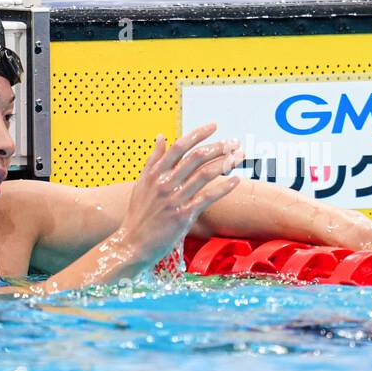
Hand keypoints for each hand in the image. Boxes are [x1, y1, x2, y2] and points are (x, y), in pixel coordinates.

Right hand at [116, 123, 243, 264]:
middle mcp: (164, 183)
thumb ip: (153, 159)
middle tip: (234, 142)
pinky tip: (236, 180)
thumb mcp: (141, 184)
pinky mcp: (183, 215)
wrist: (132, 244)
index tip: (214, 126)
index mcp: (154, 173)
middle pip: (196, 157)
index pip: (179, 146)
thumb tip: (161, 137)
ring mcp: (174, 199)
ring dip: (225, 163)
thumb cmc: (138, 216)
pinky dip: (224, 187)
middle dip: (218, 147)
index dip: (198, 134)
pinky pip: (207, 197)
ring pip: (204, 174)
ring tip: (239, 156)